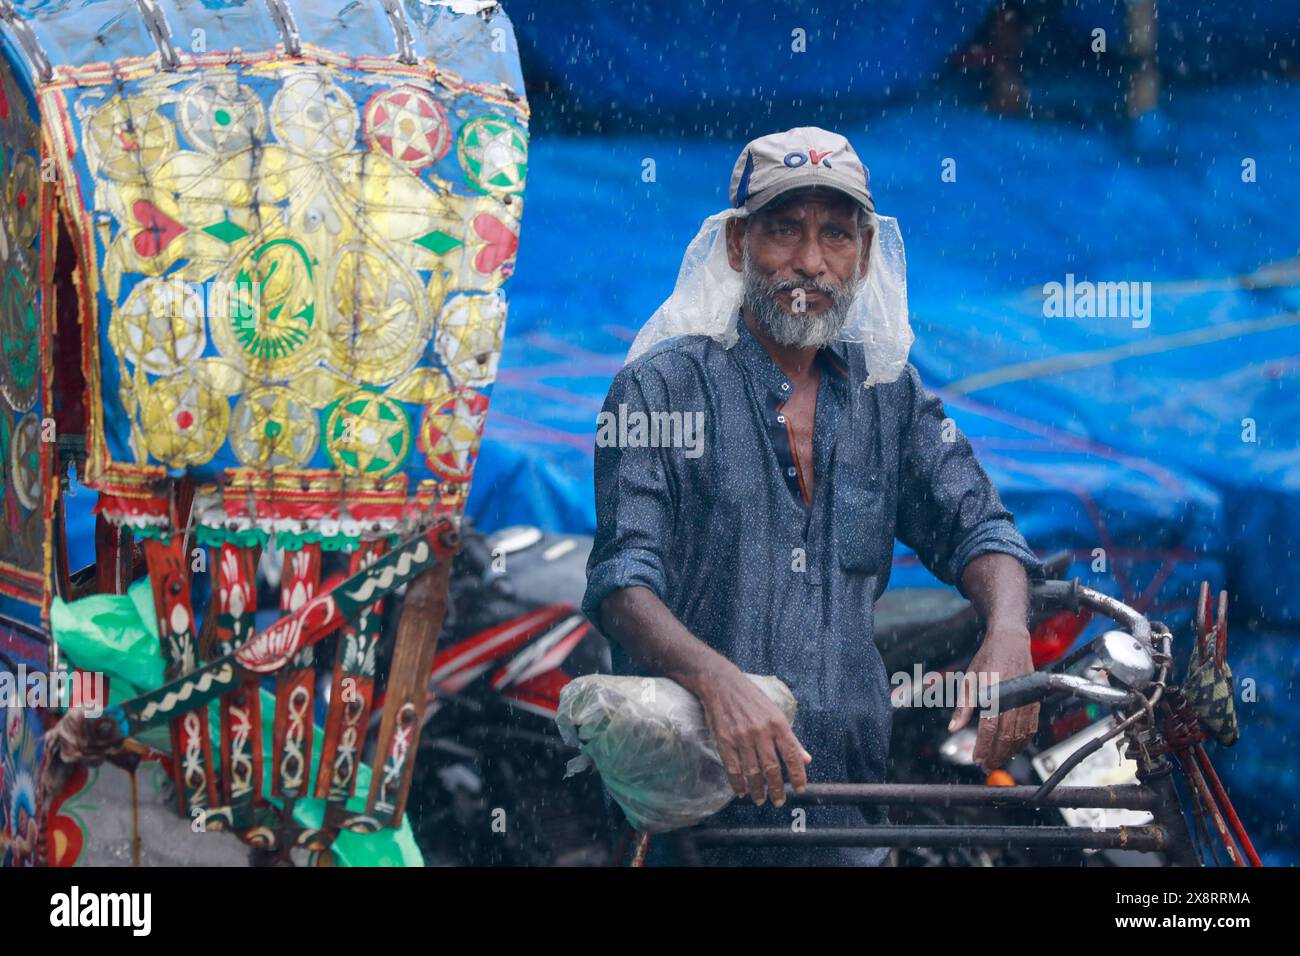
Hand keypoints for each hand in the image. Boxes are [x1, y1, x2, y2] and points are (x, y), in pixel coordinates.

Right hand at [696, 666, 810, 806]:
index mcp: (778, 724)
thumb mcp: (775, 713)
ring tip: (761, 800)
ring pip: (753, 772)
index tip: (800, 789)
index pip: (792, 755)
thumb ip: (790, 738)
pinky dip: (738, 784)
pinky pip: (733, 768)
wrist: (722, 684)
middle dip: (777, 788)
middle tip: (779, 801)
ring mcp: (742, 737)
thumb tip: (806, 759)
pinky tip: (742, 792)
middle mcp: (761, 732)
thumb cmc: (751, 698)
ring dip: (758, 790)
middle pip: (772, 768)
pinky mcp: (725, 741)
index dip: (798, 775)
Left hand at [948, 623, 1039, 771]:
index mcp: (993, 693)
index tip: (977, 759)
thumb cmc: (987, 659)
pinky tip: (1014, 749)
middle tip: (986, 767)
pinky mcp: (1034, 701)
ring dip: (1009, 752)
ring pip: (1020, 736)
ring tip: (998, 761)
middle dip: (996, 755)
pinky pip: (1031, 728)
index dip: (983, 747)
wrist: (1011, 641)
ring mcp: (1025, 700)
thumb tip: (953, 728)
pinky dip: (1023, 742)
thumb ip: (963, 707)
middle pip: (1006, 737)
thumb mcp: (969, 680)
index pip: (989, 729)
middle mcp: (1012, 699)